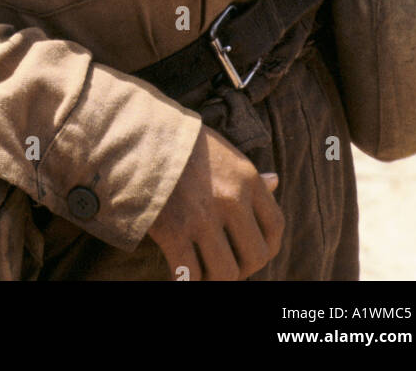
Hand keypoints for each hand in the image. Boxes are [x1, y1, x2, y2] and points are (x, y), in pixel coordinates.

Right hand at [147, 124, 284, 280]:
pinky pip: (190, 275)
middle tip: (224, 264)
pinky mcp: (173, 231)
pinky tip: (179, 274)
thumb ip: (248, 174)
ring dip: (215, 277)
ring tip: (202, 269)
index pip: (275, 227)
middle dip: (243, 269)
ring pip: (226, 273)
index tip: (251, 252)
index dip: (268, 248)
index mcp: (246, 178)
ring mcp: (202, 217)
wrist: (138, 135)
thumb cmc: (182, 143)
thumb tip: (276, 182)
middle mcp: (231, 199)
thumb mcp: (222, 150)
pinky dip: (187, 281)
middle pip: (256, 257)